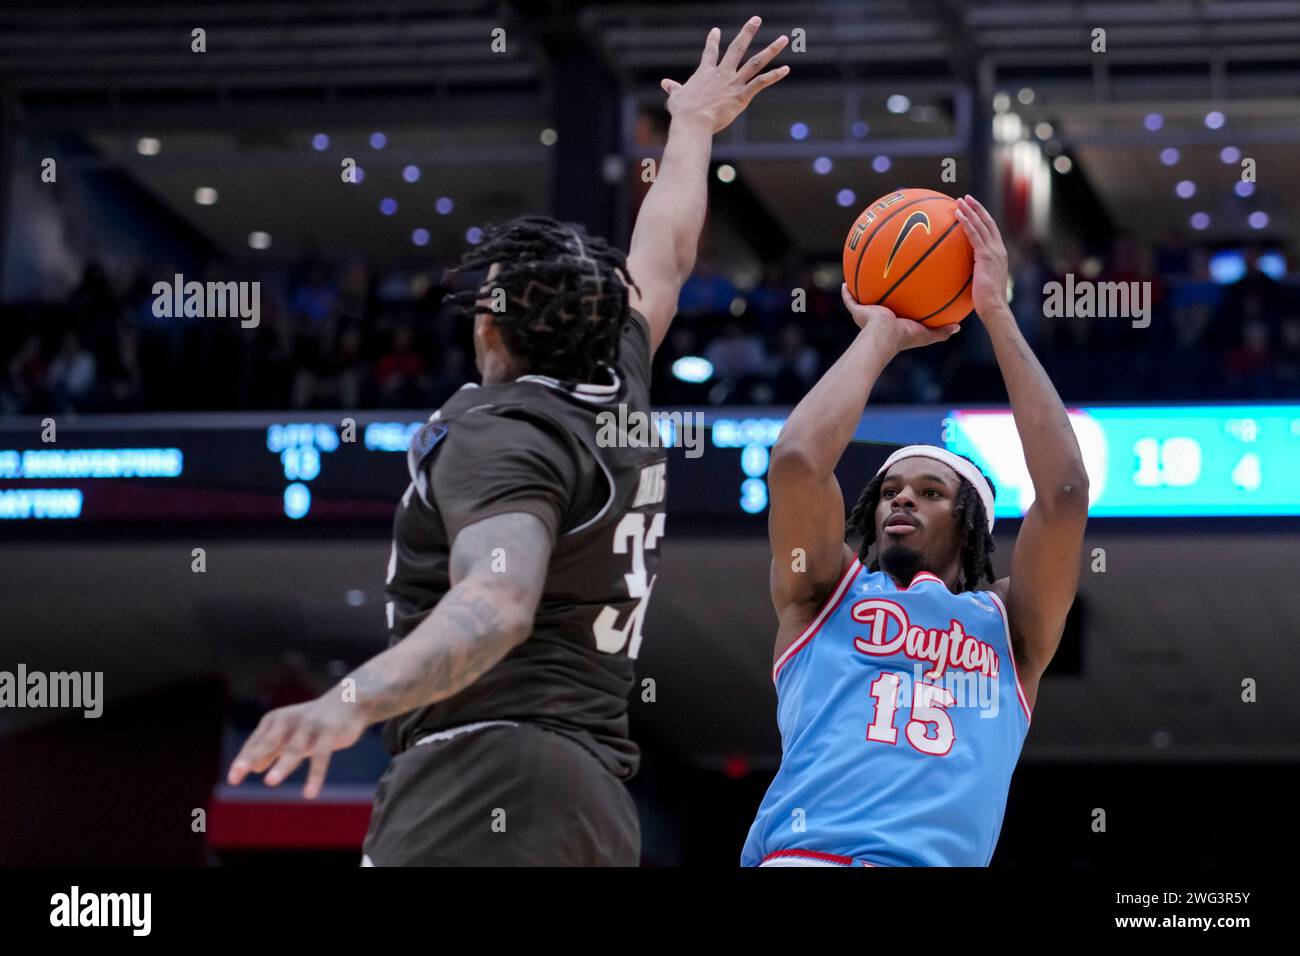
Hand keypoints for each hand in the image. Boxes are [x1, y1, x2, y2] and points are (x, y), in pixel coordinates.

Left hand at [226, 691, 369, 798]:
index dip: (243, 760)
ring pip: (294, 748)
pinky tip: (309, 794)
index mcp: (276, 720)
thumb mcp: (291, 733)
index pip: (256, 743)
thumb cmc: (315, 721)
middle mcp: (290, 720)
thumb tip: (253, 768)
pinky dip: (315, 775)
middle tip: (236, 775)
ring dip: (283, 765)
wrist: (350, 702)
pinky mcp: (330, 731)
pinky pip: (322, 756)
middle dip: (251, 758)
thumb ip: (273, 748)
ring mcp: (310, 725)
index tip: (233, 779)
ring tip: (269, 782)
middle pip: (268, 742)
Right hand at [660, 17, 789, 134]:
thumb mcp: (676, 97)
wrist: (692, 122)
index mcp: (705, 73)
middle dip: (747, 32)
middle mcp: (722, 73)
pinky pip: (761, 83)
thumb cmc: (683, 112)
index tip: (716, 31)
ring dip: (771, 50)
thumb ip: (673, 88)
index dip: (713, 41)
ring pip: (755, 62)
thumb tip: (665, 83)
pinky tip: (786, 69)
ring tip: (784, 39)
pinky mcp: (742, 96)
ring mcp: (733, 83)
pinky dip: (774, 76)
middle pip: (737, 48)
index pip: (710, 52)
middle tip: (756, 19)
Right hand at [841, 284, 959, 351]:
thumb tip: (958, 326)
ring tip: (863, 271)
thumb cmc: (903, 337)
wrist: (883, 337)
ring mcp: (866, 313)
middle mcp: (879, 317)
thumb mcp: (926, 334)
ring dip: (862, 286)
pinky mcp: (857, 310)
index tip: (906, 288)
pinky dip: (846, 291)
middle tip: (886, 275)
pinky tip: (845, 281)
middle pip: (880, 300)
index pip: (898, 308)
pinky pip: (849, 298)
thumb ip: (941, 331)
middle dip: (881, 290)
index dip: (901, 299)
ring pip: (863, 297)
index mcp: (894, 322)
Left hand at [954, 195, 1010, 319]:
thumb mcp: (981, 283)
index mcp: (999, 255)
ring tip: (959, 200)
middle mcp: (998, 250)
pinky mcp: (986, 256)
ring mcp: (994, 251)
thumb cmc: (987, 302)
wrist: (994, 307)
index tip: (974, 209)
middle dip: (977, 208)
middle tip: (966, 198)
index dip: (983, 218)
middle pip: (988, 223)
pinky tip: (957, 214)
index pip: (991, 231)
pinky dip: (966, 222)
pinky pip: (974, 234)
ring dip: (970, 210)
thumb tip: (962, 275)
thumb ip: (976, 274)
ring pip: (981, 225)